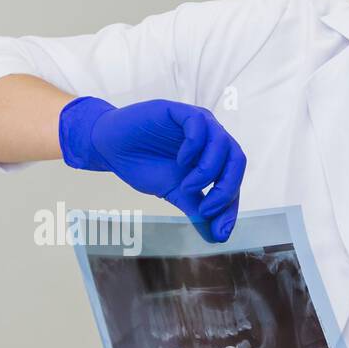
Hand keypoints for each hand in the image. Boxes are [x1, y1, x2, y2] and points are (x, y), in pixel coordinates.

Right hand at [58, 96, 245, 241]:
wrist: (111, 148)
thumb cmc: (145, 166)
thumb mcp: (176, 193)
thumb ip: (198, 210)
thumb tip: (218, 236)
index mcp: (215, 158)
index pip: (233, 181)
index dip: (229, 207)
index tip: (219, 230)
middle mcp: (212, 139)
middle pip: (237, 161)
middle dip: (226, 189)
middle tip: (206, 209)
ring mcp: (198, 123)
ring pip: (223, 143)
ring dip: (208, 171)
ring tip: (186, 186)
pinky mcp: (180, 111)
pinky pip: (199, 124)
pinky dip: (194, 146)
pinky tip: (180, 161)